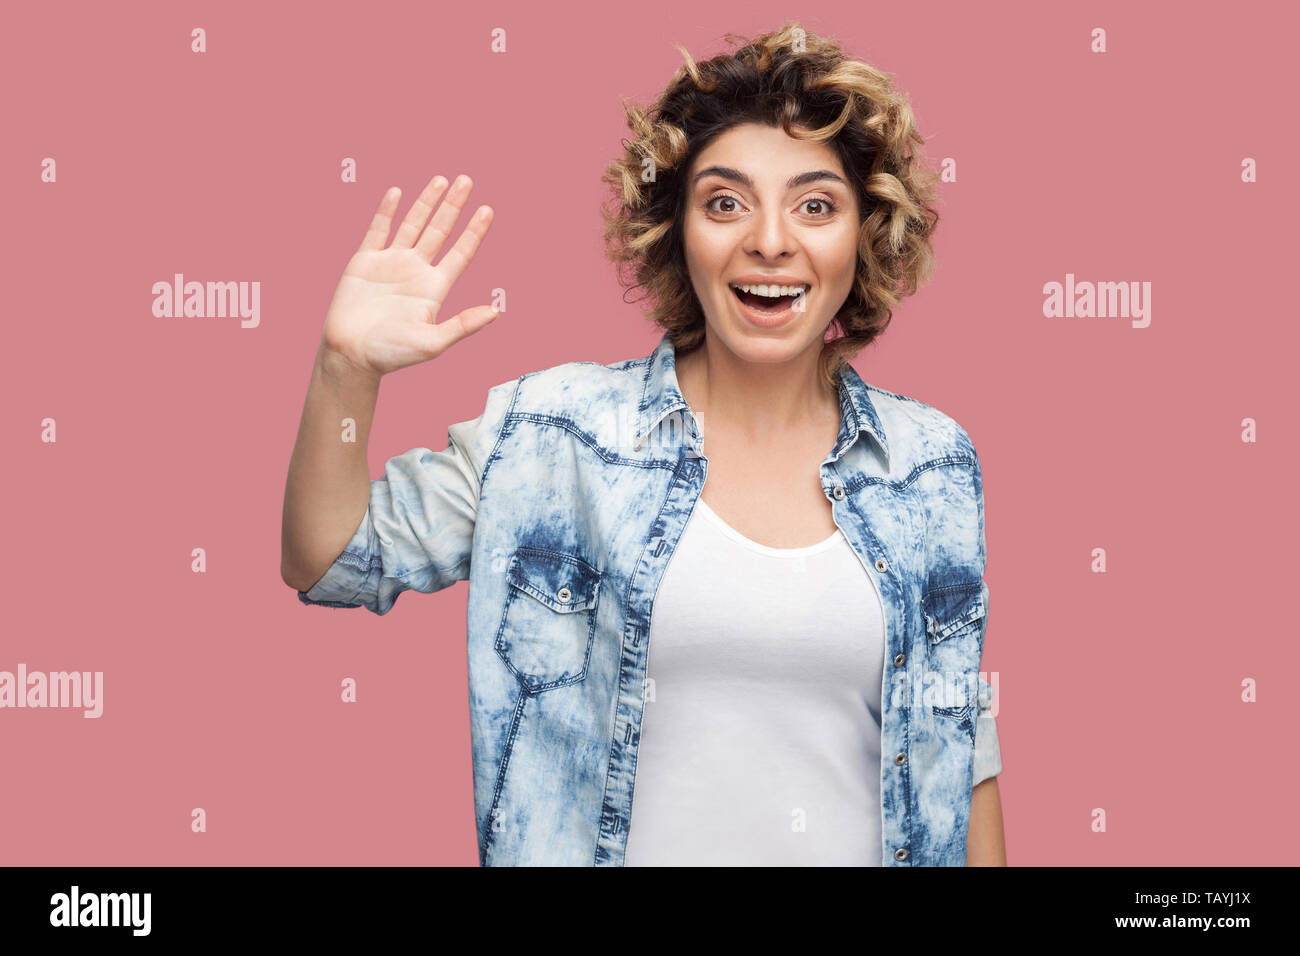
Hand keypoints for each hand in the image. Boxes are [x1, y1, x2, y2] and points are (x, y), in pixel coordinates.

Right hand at [319, 174, 498, 379]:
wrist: (351, 355)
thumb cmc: (392, 355)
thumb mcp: (432, 342)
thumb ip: (463, 325)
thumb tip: (496, 311)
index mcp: (435, 288)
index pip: (461, 253)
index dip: (474, 232)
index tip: (488, 210)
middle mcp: (416, 271)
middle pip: (440, 231)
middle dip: (453, 206)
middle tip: (467, 180)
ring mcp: (390, 263)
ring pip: (413, 225)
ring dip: (426, 202)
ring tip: (442, 180)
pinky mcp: (364, 261)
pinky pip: (378, 229)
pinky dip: (387, 211)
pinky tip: (398, 193)